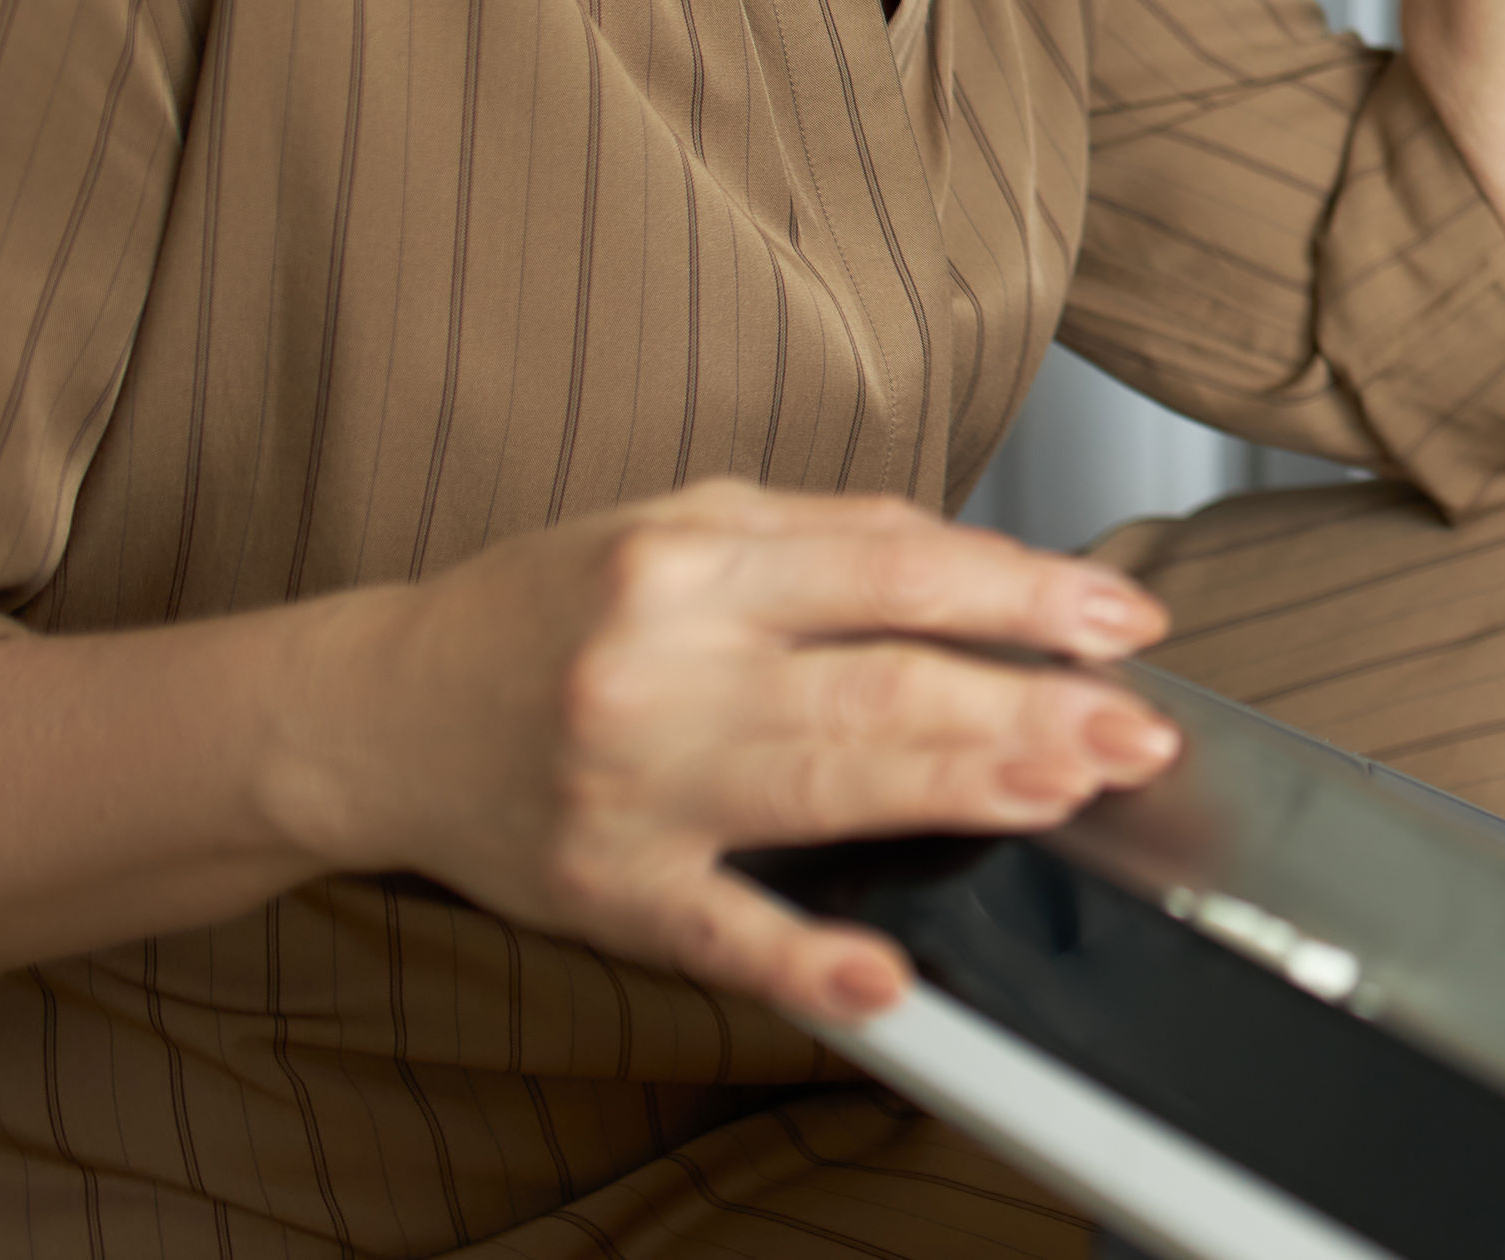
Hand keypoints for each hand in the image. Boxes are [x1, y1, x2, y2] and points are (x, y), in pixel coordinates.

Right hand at [281, 481, 1177, 1026]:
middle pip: (876, 683)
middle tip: (1130, 731)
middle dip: (1025, 706)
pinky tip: (885, 979)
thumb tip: (982, 563)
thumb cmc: (546, 610)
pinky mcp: (608, 892)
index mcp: (690, 561)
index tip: (1122, 620)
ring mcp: (633, 787)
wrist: (373, 713)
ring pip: (822, 787)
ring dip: (959, 792)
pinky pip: (720, 934)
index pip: (895, 568)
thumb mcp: (681, 525)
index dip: (1024, 593)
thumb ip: (830, 536)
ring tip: (1063, 791)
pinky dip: (805, 961)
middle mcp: (661, 666)